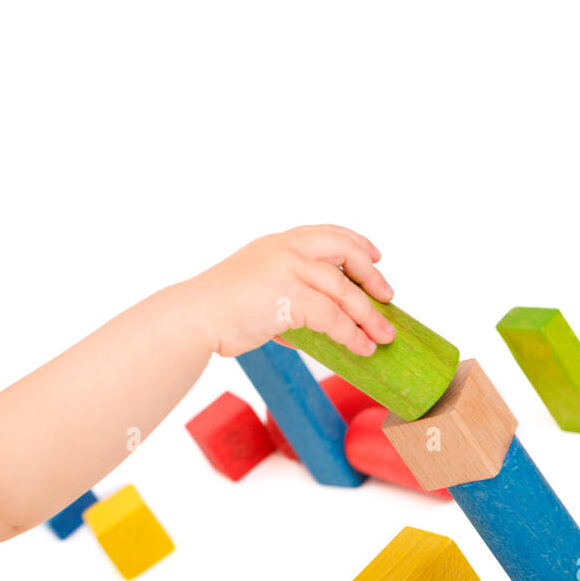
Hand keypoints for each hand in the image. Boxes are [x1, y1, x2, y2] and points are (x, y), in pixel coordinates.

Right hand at [191, 223, 395, 357]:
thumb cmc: (217, 309)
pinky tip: (360, 347)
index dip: (356, 243)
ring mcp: (288, 269)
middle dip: (371, 276)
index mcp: (276, 243)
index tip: (374, 256)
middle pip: (344, 251)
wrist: (192, 317)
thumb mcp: (254, 286)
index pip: (326, 233)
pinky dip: (351, 334)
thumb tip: (314, 324)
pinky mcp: (290, 296)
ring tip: (383, 336)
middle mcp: (285, 249)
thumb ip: (285, 296)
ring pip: (344, 290)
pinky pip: (332, 317)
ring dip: (369, 315)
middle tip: (387, 297)